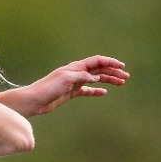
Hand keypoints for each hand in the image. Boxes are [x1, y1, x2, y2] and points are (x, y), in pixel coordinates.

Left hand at [10, 55, 129, 116]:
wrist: (34, 100)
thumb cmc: (47, 88)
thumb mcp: (66, 80)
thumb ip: (82, 77)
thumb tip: (97, 77)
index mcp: (75, 67)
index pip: (97, 61)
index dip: (110, 62)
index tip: (122, 67)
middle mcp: (76, 73)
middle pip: (99, 70)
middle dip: (113, 72)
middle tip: (126, 77)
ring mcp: (74, 83)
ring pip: (95, 79)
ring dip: (108, 80)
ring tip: (121, 83)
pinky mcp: (71, 93)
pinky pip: (87, 91)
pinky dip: (96, 91)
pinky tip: (104, 93)